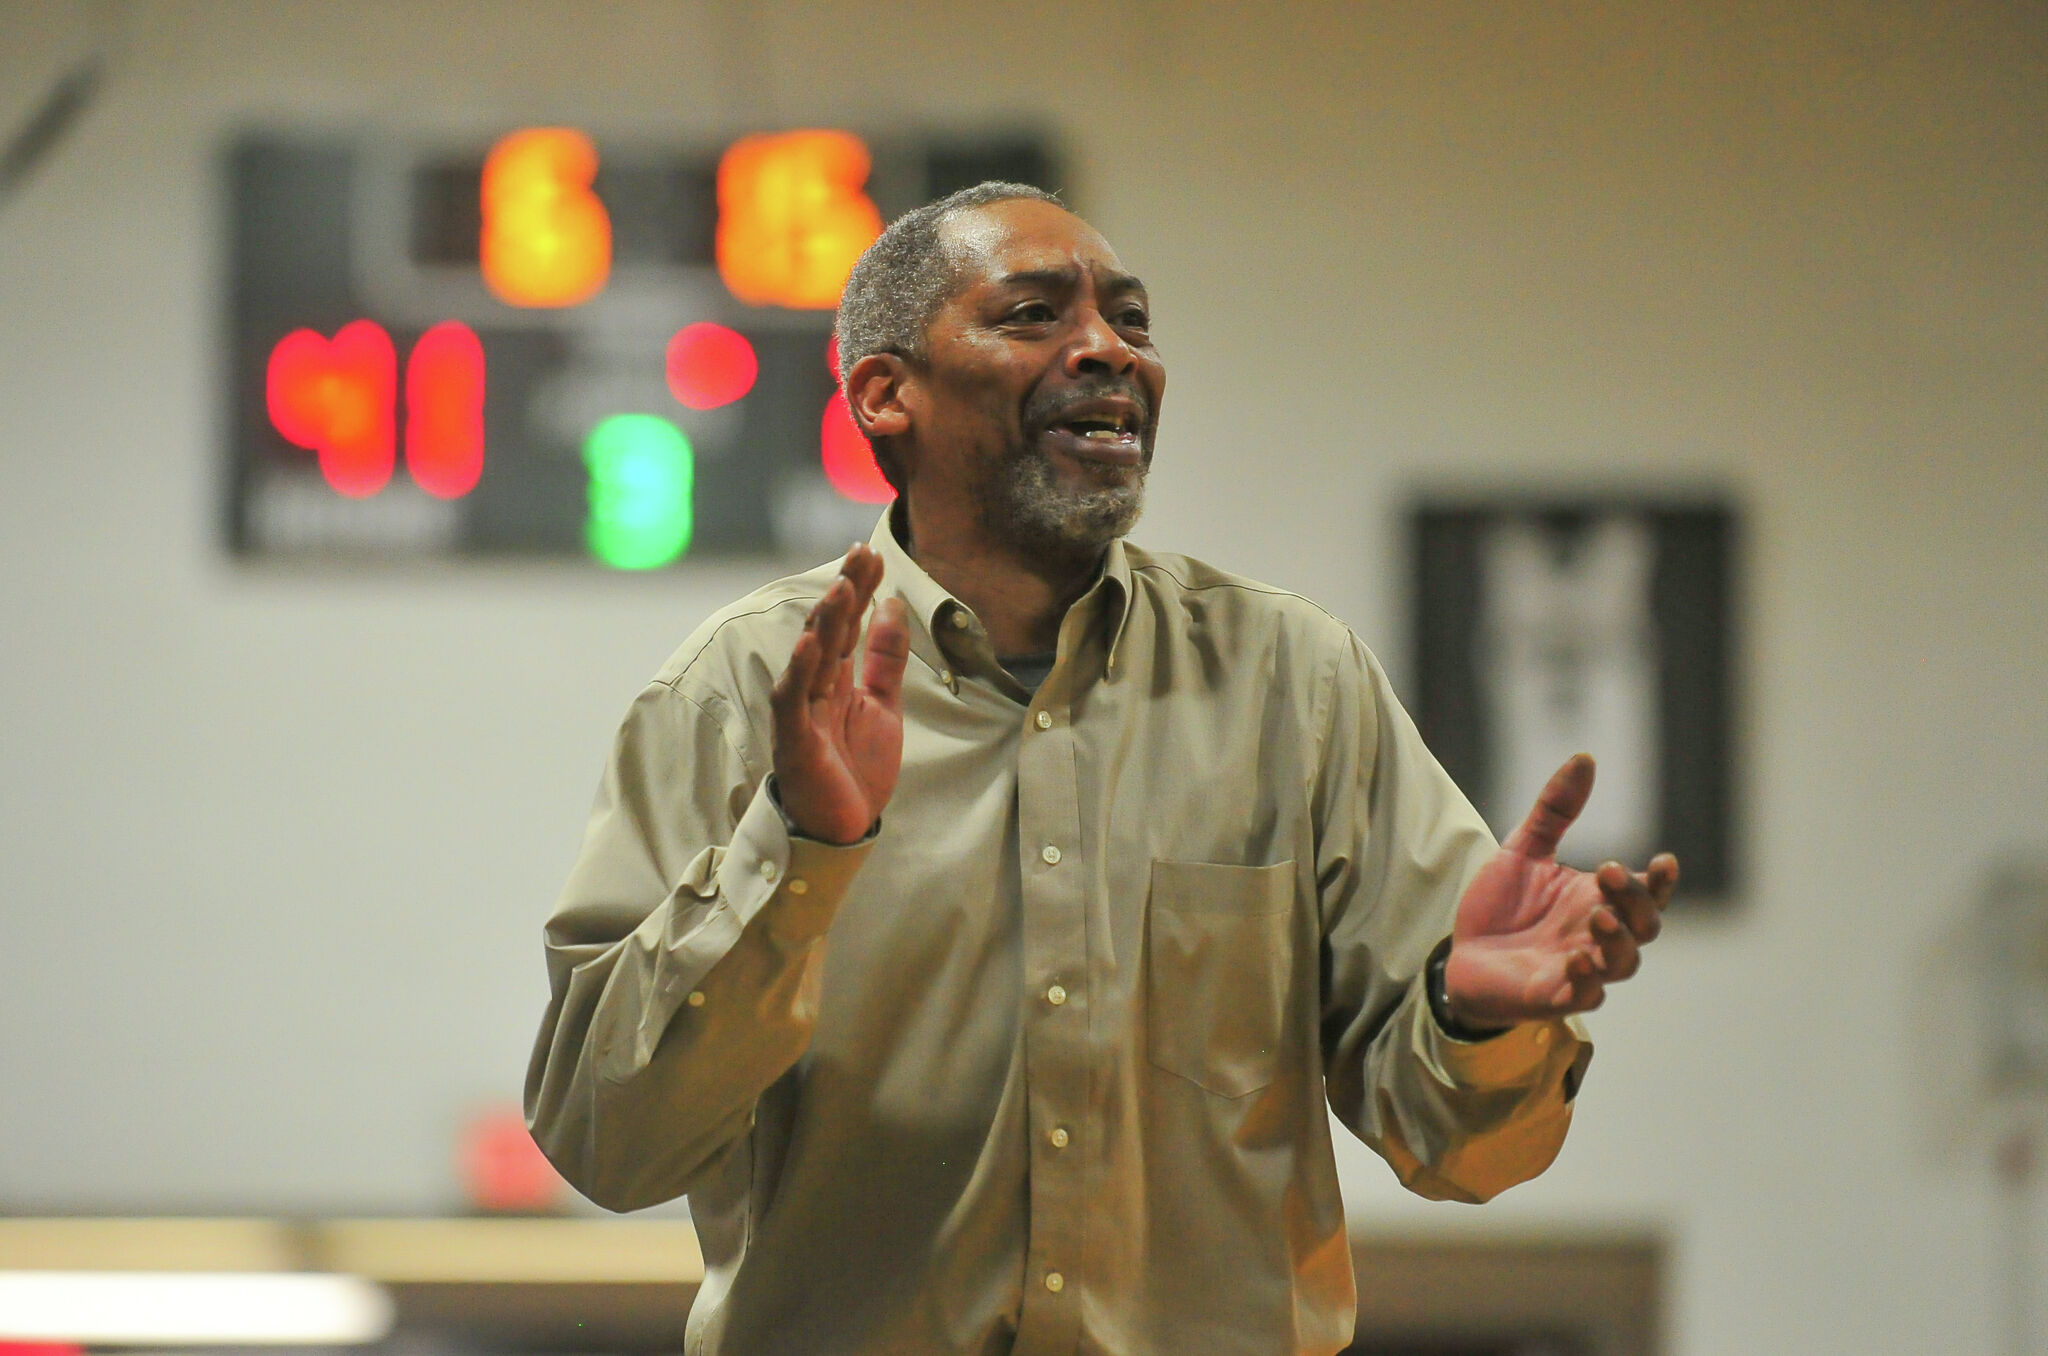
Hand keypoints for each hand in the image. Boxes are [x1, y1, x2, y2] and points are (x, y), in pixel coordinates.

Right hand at [769, 544, 910, 844]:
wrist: (841, 829)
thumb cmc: (855, 769)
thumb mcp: (884, 706)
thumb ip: (886, 658)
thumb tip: (892, 605)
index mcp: (838, 678)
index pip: (848, 624)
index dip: (859, 589)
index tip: (873, 553)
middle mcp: (815, 687)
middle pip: (829, 632)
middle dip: (844, 593)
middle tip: (860, 555)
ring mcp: (802, 712)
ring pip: (811, 659)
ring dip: (824, 624)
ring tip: (841, 589)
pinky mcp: (795, 740)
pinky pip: (792, 701)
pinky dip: (798, 672)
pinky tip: (809, 645)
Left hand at [1442, 753, 1676, 1028]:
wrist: (1459, 955)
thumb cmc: (1501, 907)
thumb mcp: (1523, 850)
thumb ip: (1555, 809)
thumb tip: (1585, 757)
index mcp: (1598, 900)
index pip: (1646, 893)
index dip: (1660, 881)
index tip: (1664, 860)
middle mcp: (1598, 936)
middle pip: (1644, 925)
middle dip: (1634, 899)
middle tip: (1606, 871)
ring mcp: (1581, 969)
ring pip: (1623, 962)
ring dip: (1617, 939)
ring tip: (1597, 914)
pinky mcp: (1554, 995)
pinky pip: (1585, 995)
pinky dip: (1586, 979)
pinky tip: (1575, 957)